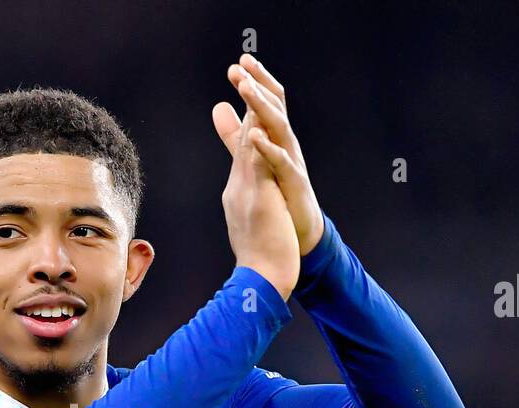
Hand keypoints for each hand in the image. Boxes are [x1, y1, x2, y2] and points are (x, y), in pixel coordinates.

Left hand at [213, 54, 324, 255]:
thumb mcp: (253, 158)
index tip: (238, 63)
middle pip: (273, 109)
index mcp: (274, 139)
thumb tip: (220, 106)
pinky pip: (282, 163)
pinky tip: (256, 137)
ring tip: (246, 90)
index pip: (265, 104)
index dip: (254, 83)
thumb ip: (236, 134)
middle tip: (242, 66)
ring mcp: (291, 163)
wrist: (298, 233)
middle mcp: (285, 146)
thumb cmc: (279, 194)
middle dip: (258, 86)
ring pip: (278, 129)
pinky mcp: (294, 185)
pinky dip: (269, 150)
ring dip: (262, 109)